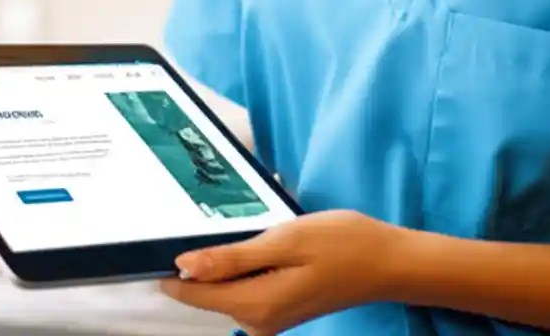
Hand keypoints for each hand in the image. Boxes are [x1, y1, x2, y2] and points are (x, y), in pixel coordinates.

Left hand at [160, 210, 405, 335]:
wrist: (388, 263)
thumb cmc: (340, 244)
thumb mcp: (283, 241)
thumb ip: (231, 259)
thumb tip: (183, 267)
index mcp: (255, 305)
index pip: (192, 294)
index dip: (172, 269)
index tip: (161, 241)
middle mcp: (257, 321)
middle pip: (206, 293)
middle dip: (201, 264)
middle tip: (215, 228)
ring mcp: (269, 319)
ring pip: (224, 291)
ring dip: (224, 265)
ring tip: (244, 235)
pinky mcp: (278, 310)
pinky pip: (242, 290)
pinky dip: (240, 270)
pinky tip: (256, 249)